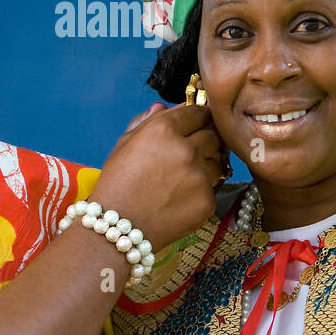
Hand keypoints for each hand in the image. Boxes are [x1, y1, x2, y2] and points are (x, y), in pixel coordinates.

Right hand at [92, 104, 221, 250]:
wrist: (120, 227)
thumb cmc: (117, 184)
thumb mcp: (124, 144)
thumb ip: (147, 121)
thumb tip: (163, 107)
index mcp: (164, 130)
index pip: (198, 112)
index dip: (198, 117)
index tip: (198, 122)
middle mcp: (186, 150)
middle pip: (214, 135)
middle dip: (206, 139)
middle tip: (194, 150)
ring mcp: (199, 177)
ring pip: (218, 161)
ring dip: (207, 165)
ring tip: (185, 177)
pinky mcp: (207, 201)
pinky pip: (213, 188)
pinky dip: (202, 190)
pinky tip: (182, 196)